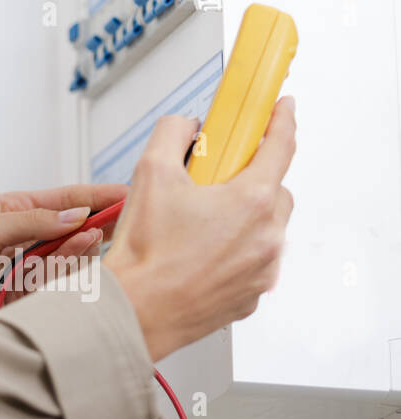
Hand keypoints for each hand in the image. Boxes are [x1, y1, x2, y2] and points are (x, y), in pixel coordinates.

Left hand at [0, 183, 130, 314]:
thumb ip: (33, 222)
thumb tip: (75, 215)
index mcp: (16, 209)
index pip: (64, 200)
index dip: (96, 197)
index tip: (125, 195)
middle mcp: (27, 234)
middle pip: (74, 227)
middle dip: (99, 221)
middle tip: (125, 218)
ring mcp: (30, 262)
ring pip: (69, 253)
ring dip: (82, 245)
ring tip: (94, 236)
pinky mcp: (29, 289)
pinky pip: (57, 279)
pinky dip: (69, 270)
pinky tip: (78, 259)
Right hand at [103, 96, 296, 360]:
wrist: (136, 310)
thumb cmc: (145, 252)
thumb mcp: (149, 173)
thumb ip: (171, 134)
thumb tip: (184, 127)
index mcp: (252, 201)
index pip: (281, 147)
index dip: (283, 120)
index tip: (283, 108)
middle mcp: (267, 237)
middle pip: (275, 191)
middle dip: (250, 179)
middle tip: (214, 178)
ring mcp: (263, 270)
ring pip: (264, 229)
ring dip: (241, 218)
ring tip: (196, 223)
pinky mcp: (250, 296)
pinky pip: (252, 262)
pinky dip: (233, 251)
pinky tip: (196, 252)